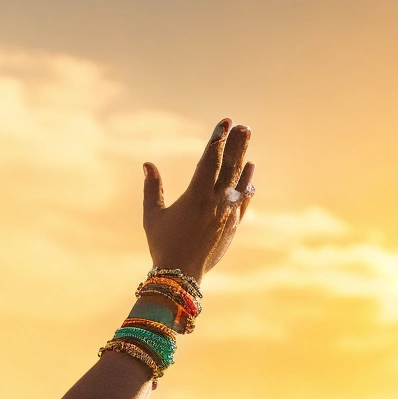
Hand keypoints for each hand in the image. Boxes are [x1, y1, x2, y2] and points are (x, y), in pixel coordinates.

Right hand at [142, 120, 254, 281]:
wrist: (181, 276)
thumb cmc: (163, 245)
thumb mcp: (153, 216)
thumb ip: (152, 189)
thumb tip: (147, 165)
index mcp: (196, 196)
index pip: (210, 160)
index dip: (217, 139)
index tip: (225, 122)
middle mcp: (216, 202)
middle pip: (230, 166)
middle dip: (236, 143)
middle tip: (242, 126)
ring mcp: (228, 213)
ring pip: (239, 180)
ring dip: (243, 157)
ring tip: (247, 138)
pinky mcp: (233, 226)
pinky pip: (244, 200)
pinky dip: (247, 184)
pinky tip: (250, 171)